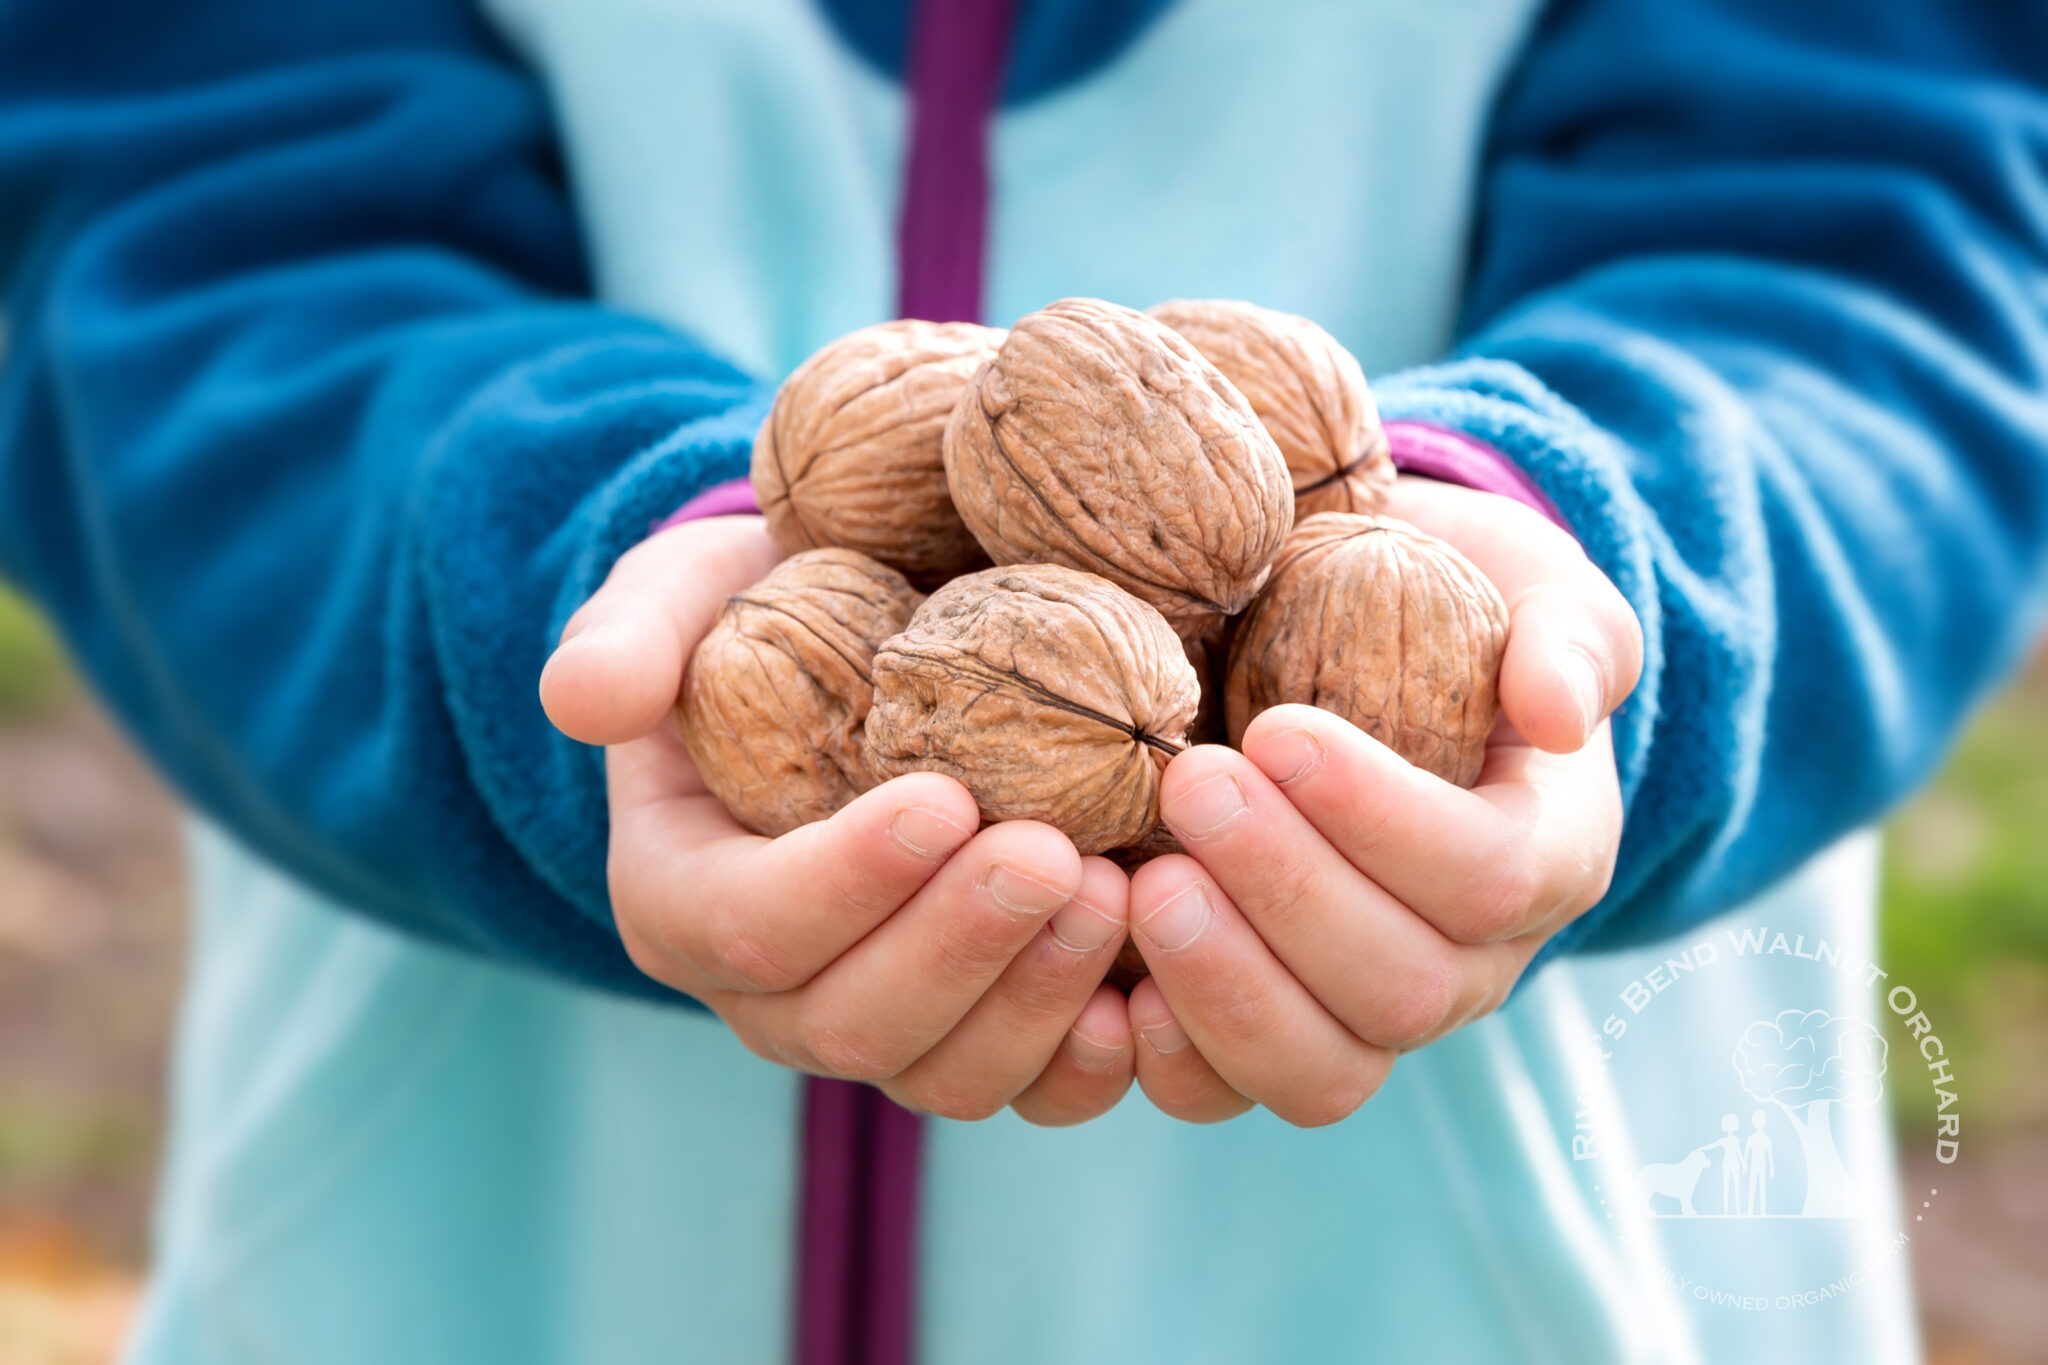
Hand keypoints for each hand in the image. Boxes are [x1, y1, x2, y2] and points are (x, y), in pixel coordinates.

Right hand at [540, 515, 1135, 1123]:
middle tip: (1057, 852)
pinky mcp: (974, 1032)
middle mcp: (771, 991)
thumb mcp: (681, 594)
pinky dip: (1091, 1062)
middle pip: (851, 1023)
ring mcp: (878, 1022)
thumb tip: (581, 699)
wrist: (859, 653)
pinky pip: (1028, 1093)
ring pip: (944, 1075)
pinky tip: (1148, 992)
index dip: (845, 880)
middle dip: (959, 945)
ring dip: (1035, 999)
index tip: (945, 797)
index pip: (747, 924)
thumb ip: (627, 634)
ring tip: (1117, 892)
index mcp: (682, 896)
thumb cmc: (766, 614)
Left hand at [1123, 477, 1643, 1125]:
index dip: (1382, 820)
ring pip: (1320, 1071)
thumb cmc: (1443, 609)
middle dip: (1286, 891)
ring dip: (1226, 984)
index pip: (1489, 879)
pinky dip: (1169, 1058)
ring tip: (1144, 883)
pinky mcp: (1267, 1034)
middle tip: (1191, 785)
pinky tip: (1113, 984)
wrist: (1350, 649)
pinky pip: (1226, 1096)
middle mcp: (1469, 965)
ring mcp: (1364, 1017)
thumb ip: (1570, 637)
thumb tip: (1560, 715)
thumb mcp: (1529, 589)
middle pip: (1400, 988)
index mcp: (1544, 860)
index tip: (1278, 731)